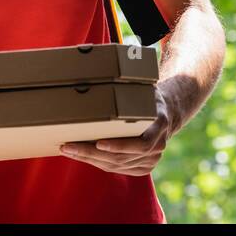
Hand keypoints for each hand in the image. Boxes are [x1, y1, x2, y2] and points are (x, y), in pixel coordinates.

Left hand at [58, 83, 174, 175]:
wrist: (167, 113)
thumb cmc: (149, 96)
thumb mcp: (146, 87)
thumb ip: (130, 85)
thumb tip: (102, 67)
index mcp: (160, 126)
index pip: (141, 144)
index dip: (119, 146)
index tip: (98, 142)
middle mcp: (157, 147)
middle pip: (122, 158)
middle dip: (92, 153)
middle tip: (69, 146)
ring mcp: (150, 160)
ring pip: (116, 165)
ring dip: (89, 159)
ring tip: (68, 149)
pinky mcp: (141, 167)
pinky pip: (116, 168)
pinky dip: (96, 162)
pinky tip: (80, 155)